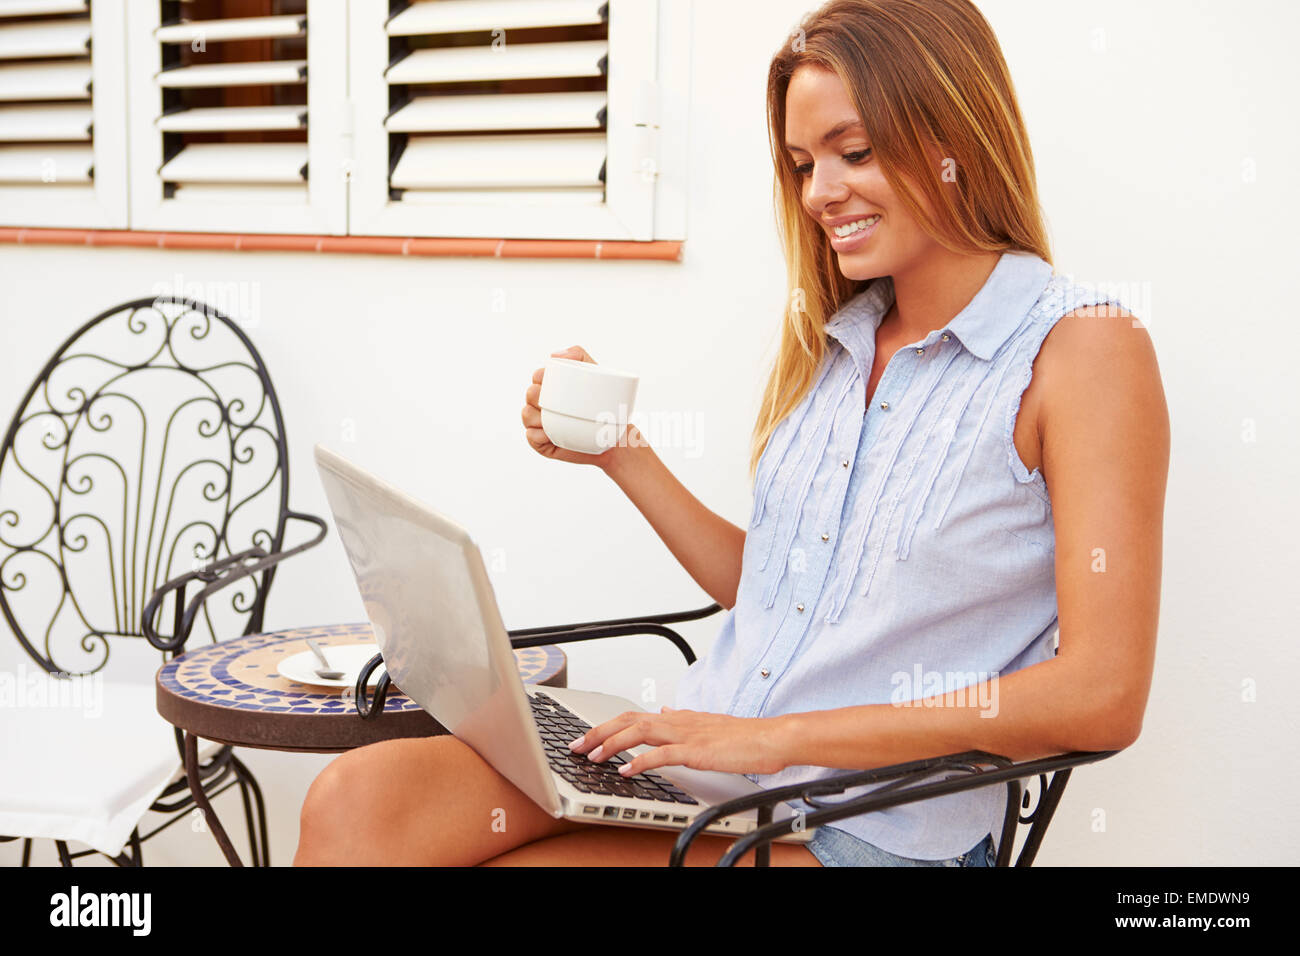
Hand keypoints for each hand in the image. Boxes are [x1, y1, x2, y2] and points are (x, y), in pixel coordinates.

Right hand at [522, 345, 631, 467]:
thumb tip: (554, 356)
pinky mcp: (542, 442)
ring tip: (556, 420)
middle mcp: (542, 403)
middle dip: (538, 396)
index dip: (541, 376)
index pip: (538, 376)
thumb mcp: (597, 374)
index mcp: (552, 386)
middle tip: (557, 402)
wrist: (613, 436)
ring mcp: (540, 423)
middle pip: (530, 394)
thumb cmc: (605, 404)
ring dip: (537, 417)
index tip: (554, 381)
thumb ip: (579, 355)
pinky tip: (550, 435)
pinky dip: (538, 435)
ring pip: (527, 415)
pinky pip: (531, 437)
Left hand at [568, 706, 790, 776]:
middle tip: (576, 746)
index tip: (586, 737)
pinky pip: (661, 754)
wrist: (769, 738)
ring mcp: (686, 734)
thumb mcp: (705, 724)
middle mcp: (677, 720)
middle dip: (598, 732)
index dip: (606, 725)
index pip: (633, 716)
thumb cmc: (743, 737)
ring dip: (611, 744)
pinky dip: (639, 761)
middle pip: (628, 720)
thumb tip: (663, 711)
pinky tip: (626, 770)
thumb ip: (681, 719)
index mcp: (678, 717)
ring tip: (593, 757)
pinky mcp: (696, 750)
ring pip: (639, 732)